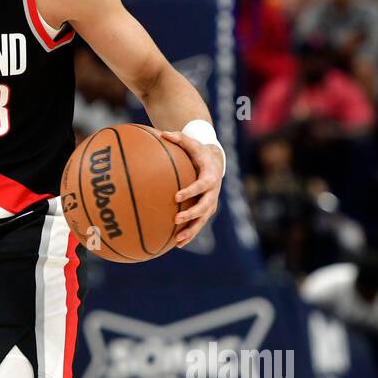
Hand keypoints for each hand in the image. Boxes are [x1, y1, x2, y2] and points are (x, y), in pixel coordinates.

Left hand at [160, 130, 223, 248]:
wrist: (215, 162)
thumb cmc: (198, 151)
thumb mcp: (191, 143)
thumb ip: (178, 138)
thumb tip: (162, 133)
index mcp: (209, 176)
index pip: (202, 185)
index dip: (191, 191)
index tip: (177, 196)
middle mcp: (213, 191)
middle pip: (204, 206)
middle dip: (191, 214)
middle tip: (177, 219)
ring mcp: (211, 202)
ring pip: (202, 220)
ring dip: (191, 230)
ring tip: (178, 239)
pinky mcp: (206, 210)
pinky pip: (198, 224)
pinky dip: (190, 234)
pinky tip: (177, 244)